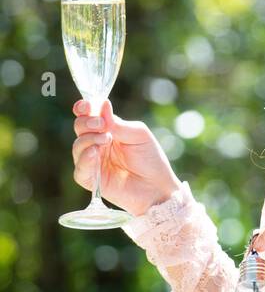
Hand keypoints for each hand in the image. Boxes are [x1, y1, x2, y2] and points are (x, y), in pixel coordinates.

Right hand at [71, 99, 182, 216]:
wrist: (157, 187)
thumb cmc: (151, 159)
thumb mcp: (138, 135)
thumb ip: (118, 124)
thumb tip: (102, 104)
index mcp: (107, 131)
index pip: (88, 116)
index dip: (83, 109)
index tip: (85, 106)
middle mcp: (97, 144)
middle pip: (80, 128)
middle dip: (87, 123)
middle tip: (101, 125)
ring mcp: (92, 162)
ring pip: (78, 146)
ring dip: (89, 139)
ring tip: (106, 139)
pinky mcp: (91, 180)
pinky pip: (80, 168)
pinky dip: (85, 159)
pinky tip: (94, 153)